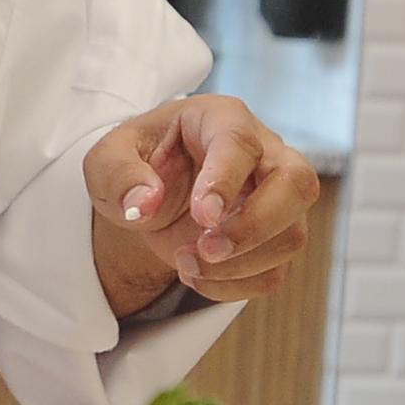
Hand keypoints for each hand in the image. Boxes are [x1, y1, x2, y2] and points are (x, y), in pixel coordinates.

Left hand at [85, 95, 321, 315]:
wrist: (153, 193)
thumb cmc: (136, 164)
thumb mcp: (107, 161)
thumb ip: (118, 175)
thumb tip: (144, 203)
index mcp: (221, 118)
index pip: (240, 141)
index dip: (226, 180)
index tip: (202, 216)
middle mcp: (263, 153)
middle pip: (297, 184)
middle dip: (254, 227)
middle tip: (205, 249)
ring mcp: (277, 198)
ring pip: (291, 235)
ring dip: (237, 264)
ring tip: (184, 263)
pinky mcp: (274, 238)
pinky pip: (274, 272)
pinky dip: (234, 286)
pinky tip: (196, 276)